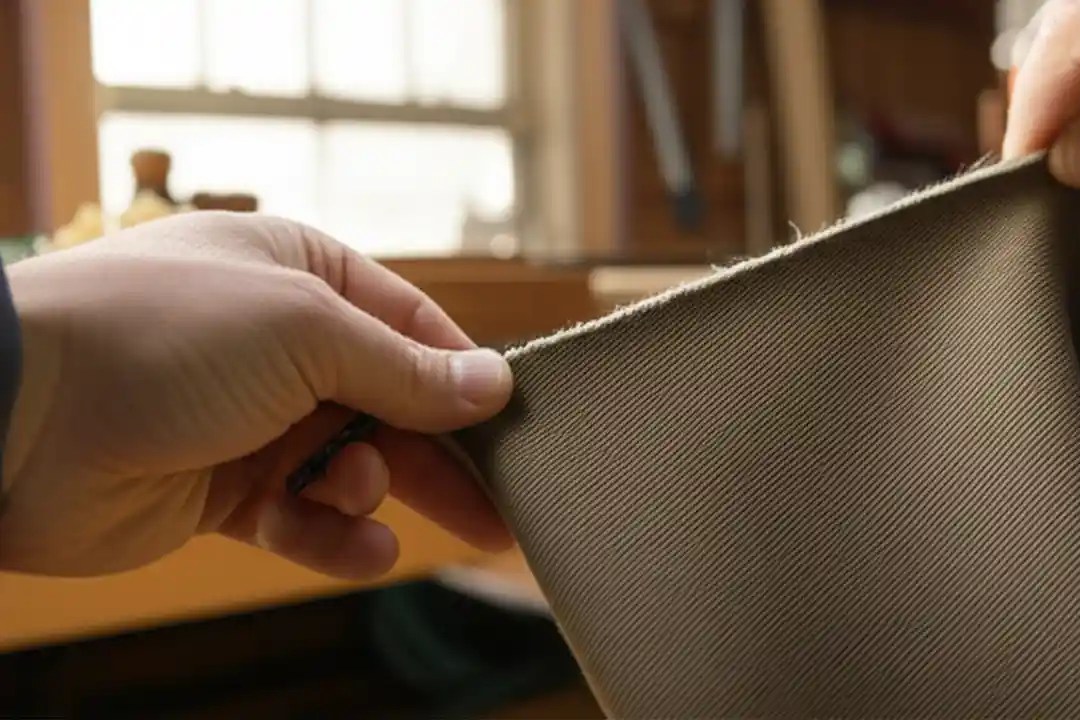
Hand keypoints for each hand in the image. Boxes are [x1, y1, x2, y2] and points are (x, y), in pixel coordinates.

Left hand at [0, 212, 513, 578]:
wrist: (15, 419)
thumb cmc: (159, 337)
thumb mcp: (306, 332)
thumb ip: (406, 371)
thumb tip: (495, 386)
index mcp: (301, 275)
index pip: (411, 327)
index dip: (463, 378)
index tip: (513, 426)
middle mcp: (280, 343)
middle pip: (391, 406)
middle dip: (441, 459)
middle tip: (501, 513)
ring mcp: (250, 418)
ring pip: (352, 467)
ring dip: (370, 492)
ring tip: (359, 501)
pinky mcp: (222, 490)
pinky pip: (304, 517)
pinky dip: (336, 538)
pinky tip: (364, 552)